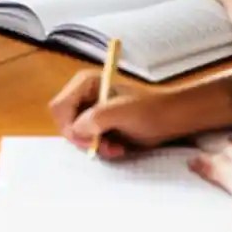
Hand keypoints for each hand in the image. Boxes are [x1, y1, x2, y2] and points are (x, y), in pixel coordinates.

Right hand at [49, 69, 187, 159]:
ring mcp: (91, 110)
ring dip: (95, 146)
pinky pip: (87, 140)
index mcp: (85, 83)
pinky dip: (101, 148)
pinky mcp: (99, 124)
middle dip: (84, 139)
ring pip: (76, 134)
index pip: (59, 107)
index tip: (89, 140)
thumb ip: (96, 118)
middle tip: (104, 147)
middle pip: (65, 122)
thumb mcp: (122, 112)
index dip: (69, 126)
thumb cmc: (150, 110)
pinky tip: (117, 147)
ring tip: (116, 147)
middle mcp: (83, 95)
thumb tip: (77, 131)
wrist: (172, 119)